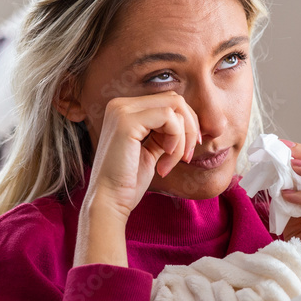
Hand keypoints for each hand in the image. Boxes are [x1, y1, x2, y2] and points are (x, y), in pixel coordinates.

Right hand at [85, 92, 200, 222]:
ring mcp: (121, 110)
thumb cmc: (130, 180)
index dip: (188, 124)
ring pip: (175, 108)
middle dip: (190, 128)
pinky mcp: (126, 121)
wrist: (110, 201)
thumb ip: (164, 132)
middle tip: (187, 156)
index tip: (189, 150)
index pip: (169, 101)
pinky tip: (164, 161)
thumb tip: (190, 121)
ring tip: (170, 163)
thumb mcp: (151, 149)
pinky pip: (169, 118)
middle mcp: (120, 105)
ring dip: (183, 138)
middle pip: (174, 100)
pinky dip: (176, 141)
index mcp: (125, 109)